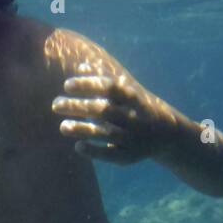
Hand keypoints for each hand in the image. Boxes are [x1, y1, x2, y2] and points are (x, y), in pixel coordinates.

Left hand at [53, 62, 179, 164]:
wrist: (168, 134)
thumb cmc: (139, 107)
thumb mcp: (128, 91)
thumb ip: (106, 80)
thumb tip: (81, 67)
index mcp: (135, 98)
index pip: (110, 87)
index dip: (88, 84)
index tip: (67, 85)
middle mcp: (135, 118)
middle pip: (105, 111)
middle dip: (78, 107)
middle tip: (55, 104)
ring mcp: (133, 138)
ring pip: (106, 134)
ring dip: (82, 130)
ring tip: (62, 126)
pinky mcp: (130, 156)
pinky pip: (110, 155)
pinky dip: (94, 151)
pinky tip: (78, 146)